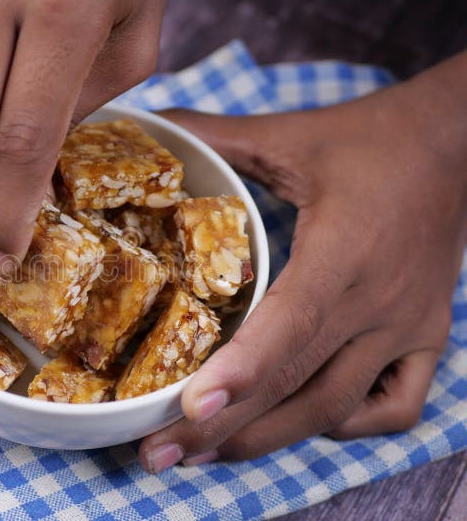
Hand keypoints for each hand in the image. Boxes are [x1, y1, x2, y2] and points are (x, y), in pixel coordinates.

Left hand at [140, 52, 466, 472]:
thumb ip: (214, 135)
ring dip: (267, 438)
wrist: (455, 144)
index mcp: (345, 251)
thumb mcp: (288, 135)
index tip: (189, 409)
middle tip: (157, 455)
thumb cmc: (367, 140)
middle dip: (224, 428)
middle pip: (298, 385)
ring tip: (202, 454)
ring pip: (336, 408)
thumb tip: (147, 127)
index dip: (241, 371)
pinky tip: (299, 419)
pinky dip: (344, 425)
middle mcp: (380, 302)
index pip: (292, 324)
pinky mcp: (427, 338)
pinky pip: (392, 408)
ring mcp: (409, 328)